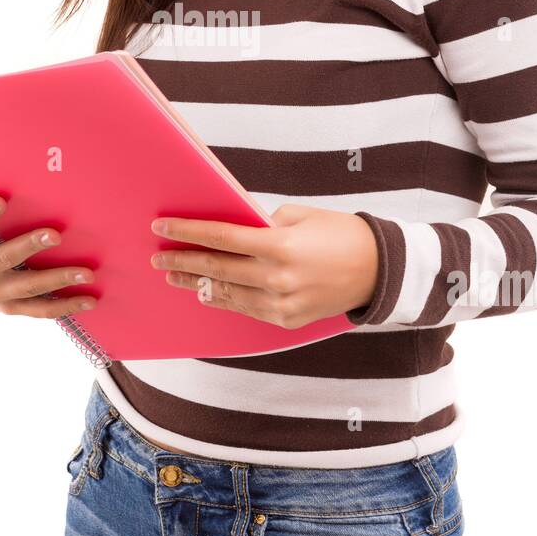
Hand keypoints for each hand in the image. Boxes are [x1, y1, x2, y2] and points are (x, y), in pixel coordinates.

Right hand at [0, 140, 98, 317]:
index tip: (1, 199)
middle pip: (3, 260)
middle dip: (28, 247)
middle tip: (55, 233)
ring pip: (27, 289)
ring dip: (56, 280)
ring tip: (84, 271)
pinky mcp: (12, 307)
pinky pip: (39, 310)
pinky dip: (64, 306)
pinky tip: (89, 299)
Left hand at [149, 203, 378, 327]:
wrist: (378, 270)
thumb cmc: (340, 234)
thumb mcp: (300, 216)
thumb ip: (263, 223)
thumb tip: (231, 231)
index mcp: (280, 246)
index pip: (222, 237)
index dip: (188, 232)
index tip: (162, 226)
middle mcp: (277, 278)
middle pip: (217, 268)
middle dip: (183, 260)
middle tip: (158, 255)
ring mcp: (281, 303)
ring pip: (226, 293)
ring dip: (195, 283)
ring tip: (173, 274)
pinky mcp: (286, 319)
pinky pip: (245, 308)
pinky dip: (223, 298)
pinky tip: (205, 291)